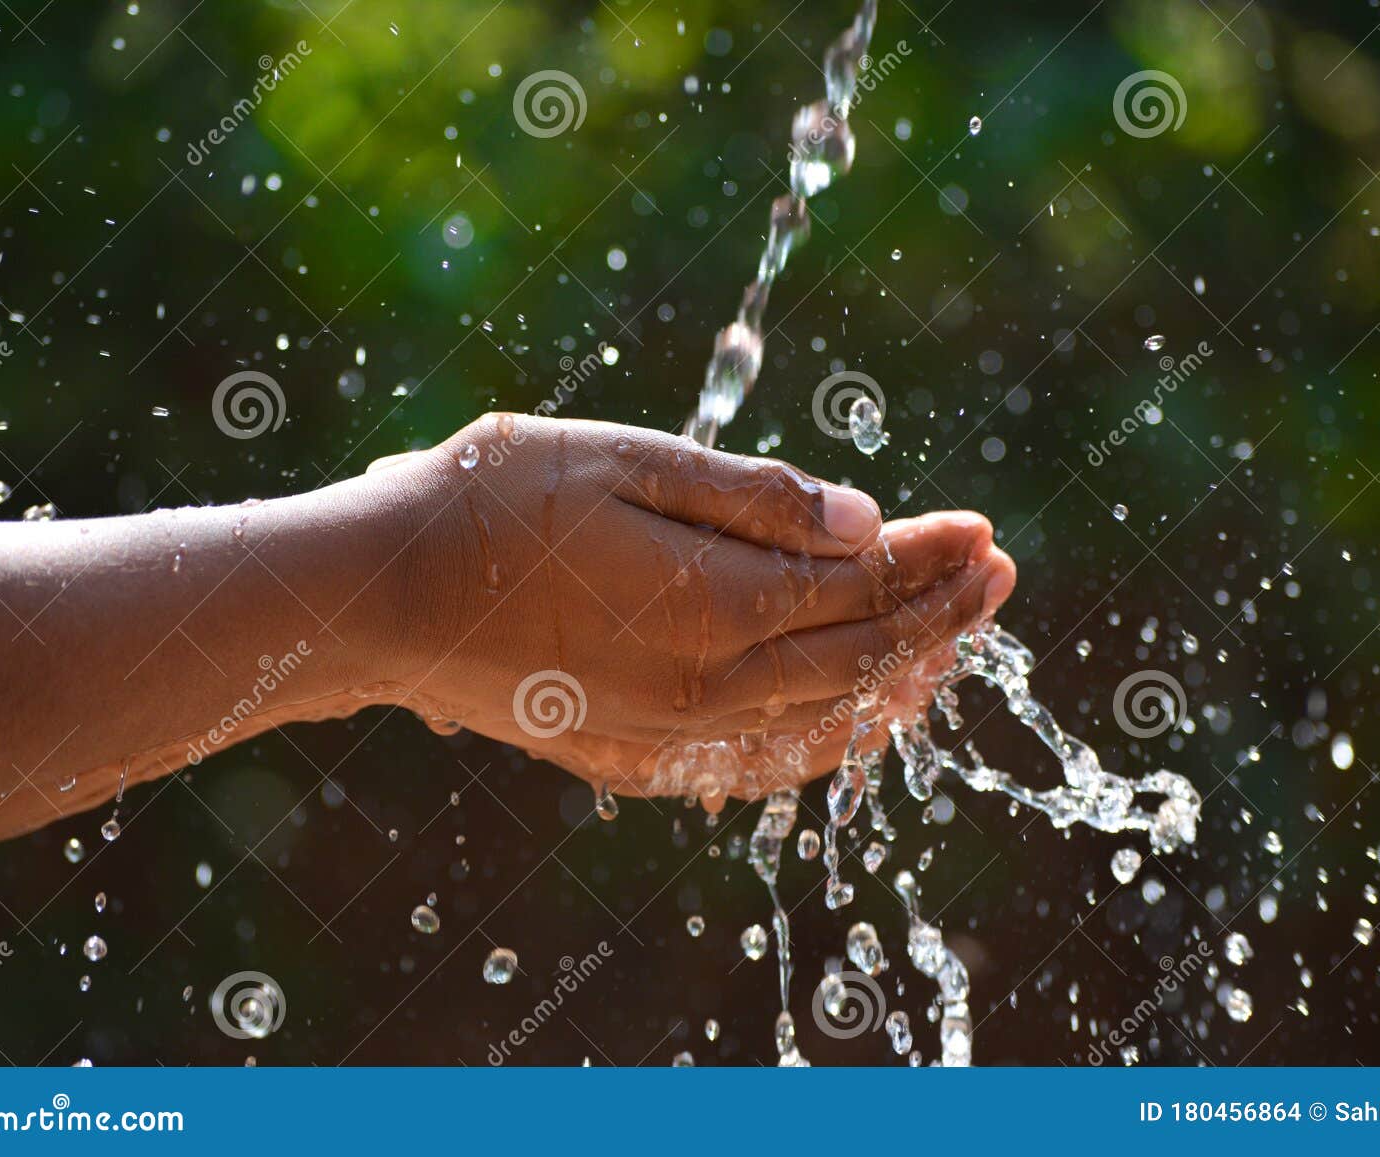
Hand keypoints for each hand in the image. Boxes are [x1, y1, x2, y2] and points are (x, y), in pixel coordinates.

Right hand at [365, 414, 1015, 805]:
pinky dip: (828, 743)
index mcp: (711, 605)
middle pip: (859, 658)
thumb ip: (751, 499)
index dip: (930, 556)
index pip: (859, 585)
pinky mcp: (635, 757)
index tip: (984, 527)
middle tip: (998, 577)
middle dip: (940, 616)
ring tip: (951, 648)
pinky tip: (853, 721)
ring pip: (823, 723)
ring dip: (898, 682)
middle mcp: (706, 688)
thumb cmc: (491, 503)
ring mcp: (670, 735)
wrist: (381, 596)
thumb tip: (864, 521)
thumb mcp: (624, 463)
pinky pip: (763, 767)